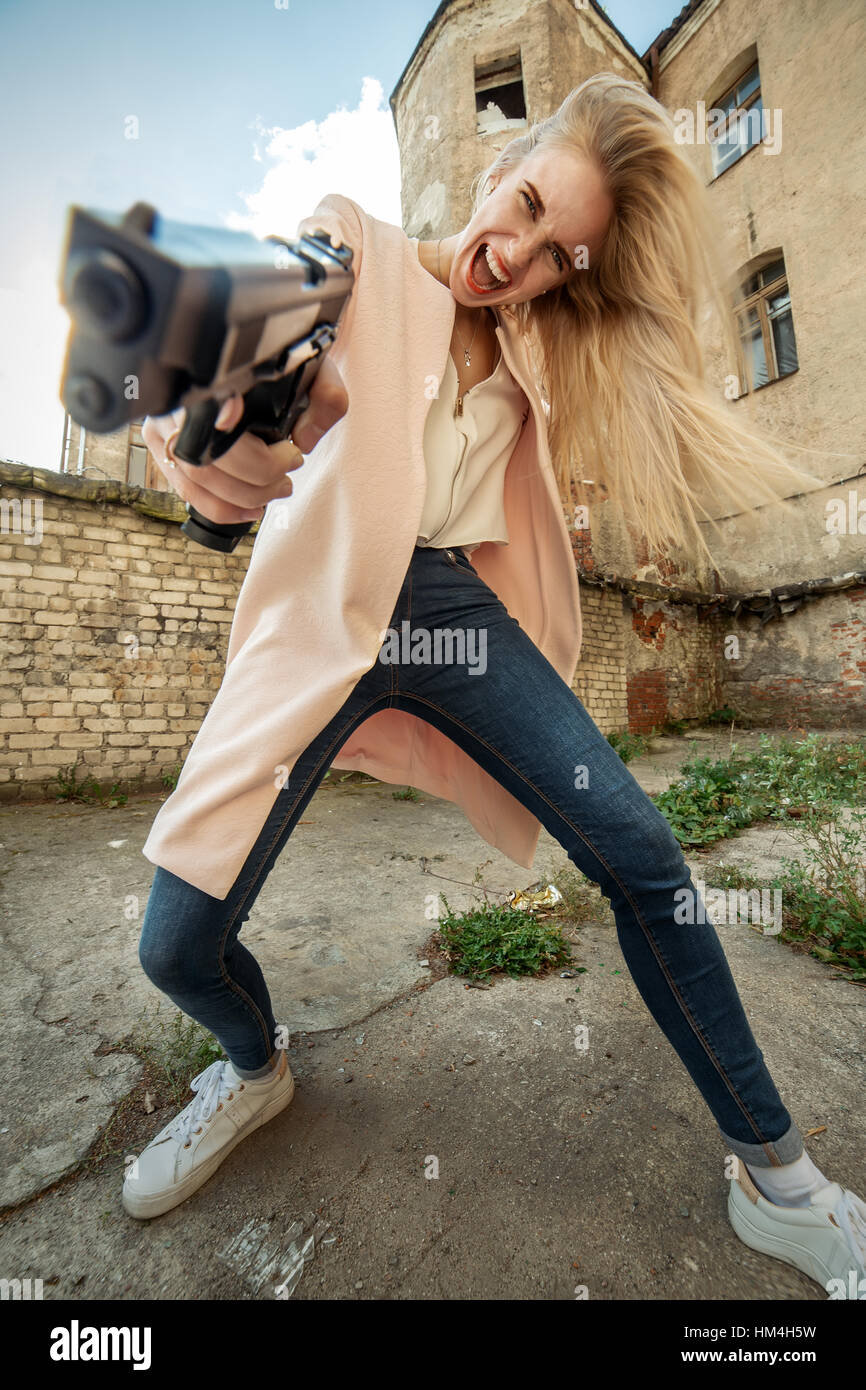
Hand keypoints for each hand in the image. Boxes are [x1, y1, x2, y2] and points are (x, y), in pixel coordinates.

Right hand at [141, 353, 348, 525]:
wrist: (251, 350)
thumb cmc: (278, 362)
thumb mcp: (312, 366)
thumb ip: (326, 396)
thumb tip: (305, 439)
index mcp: (209, 375)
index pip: (214, 411)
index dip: (244, 442)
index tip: (288, 452)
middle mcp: (177, 400)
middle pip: (207, 460)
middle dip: (258, 481)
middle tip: (289, 477)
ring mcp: (163, 423)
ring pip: (196, 480)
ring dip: (243, 499)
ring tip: (276, 491)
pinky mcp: (160, 446)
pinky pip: (186, 491)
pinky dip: (222, 509)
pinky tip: (251, 508)